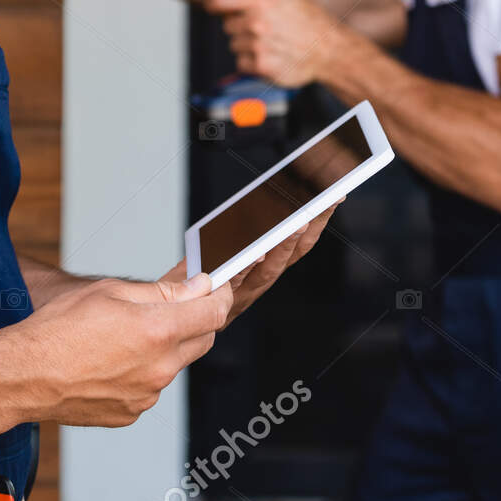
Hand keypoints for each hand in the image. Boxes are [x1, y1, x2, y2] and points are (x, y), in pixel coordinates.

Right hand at [14, 270, 232, 426]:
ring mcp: (147, 394)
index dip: (220, 295)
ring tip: (125, 335)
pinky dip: (143, 371)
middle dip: (197, 320)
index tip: (217, 287)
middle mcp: (160, 367)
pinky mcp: (131, 412)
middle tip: (177, 304)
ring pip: (174, 364)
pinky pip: (150, 387)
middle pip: (202, 339)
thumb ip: (162, 292)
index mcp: (159, 331)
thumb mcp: (111, 291)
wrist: (24, 376)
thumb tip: (196, 288)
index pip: (214, 312)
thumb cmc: (59, 329)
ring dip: (165, 347)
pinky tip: (112, 361)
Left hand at [161, 201, 339, 323]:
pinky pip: (236, 280)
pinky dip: (250, 265)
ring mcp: (239, 293)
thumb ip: (241, 228)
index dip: (319, 220)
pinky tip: (257, 248)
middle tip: (325, 201)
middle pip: (291, 254)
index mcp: (263, 269)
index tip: (335, 195)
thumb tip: (265, 192)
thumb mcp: (221, 247)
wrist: (165, 308)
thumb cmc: (193, 277)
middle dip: (311, 227)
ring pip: (269, 269)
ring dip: (285, 245)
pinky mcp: (217, 299)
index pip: (298, 243)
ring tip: (297, 220)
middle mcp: (257, 283)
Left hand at [203, 0, 341, 88]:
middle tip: (259, 26)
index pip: (219, 0)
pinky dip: (251, 61)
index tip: (214, 5)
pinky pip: (241, 62)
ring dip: (246, 44)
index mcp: (262, 2)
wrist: (329, 50)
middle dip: (239, 25)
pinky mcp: (261, 66)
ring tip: (269, 41)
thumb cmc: (312, 21)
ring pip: (234, 44)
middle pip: (227, 24)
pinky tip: (269, 54)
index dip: (213, 3)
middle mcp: (257, 24)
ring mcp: (258, 46)